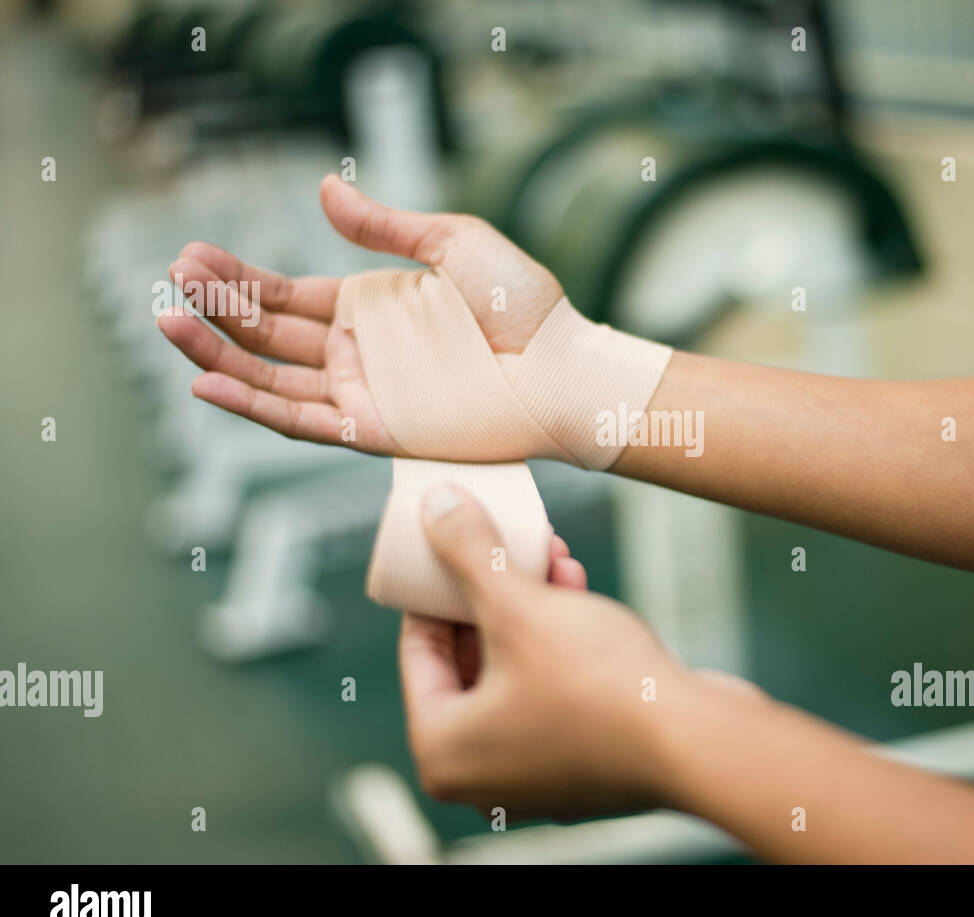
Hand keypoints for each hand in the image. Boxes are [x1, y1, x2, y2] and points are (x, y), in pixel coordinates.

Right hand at [156, 175, 563, 453]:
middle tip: (174, 277)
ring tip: (170, 321)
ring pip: (271, 378)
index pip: (287, 298)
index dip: (239, 280)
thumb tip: (324, 188)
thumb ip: (384, 226)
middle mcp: (357, 355)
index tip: (192, 255)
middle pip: (268, 335)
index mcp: (370, 310)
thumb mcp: (450, 244)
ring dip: (217, 354)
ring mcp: (363, 393)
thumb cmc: (521, 303)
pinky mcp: (375, 429)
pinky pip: (302, 422)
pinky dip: (252, 406)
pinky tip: (207, 386)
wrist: (560, 363)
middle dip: (218, 307)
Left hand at [400, 483, 698, 820]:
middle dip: (493, 591)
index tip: (449, 543)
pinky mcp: (586, 768)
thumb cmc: (600, 686)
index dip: (435, 584)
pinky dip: (564, 646)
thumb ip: (468, 551)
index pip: (419, 651)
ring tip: (553, 556)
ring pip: (517, 672)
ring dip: (533, 608)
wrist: (700, 744)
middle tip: (508, 541)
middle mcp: (481, 777)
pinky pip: (556, 693)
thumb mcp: (520, 604)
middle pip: (472, 660)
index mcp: (444, 751)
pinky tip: (580, 592)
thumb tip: (432, 503)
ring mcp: (536, 778)